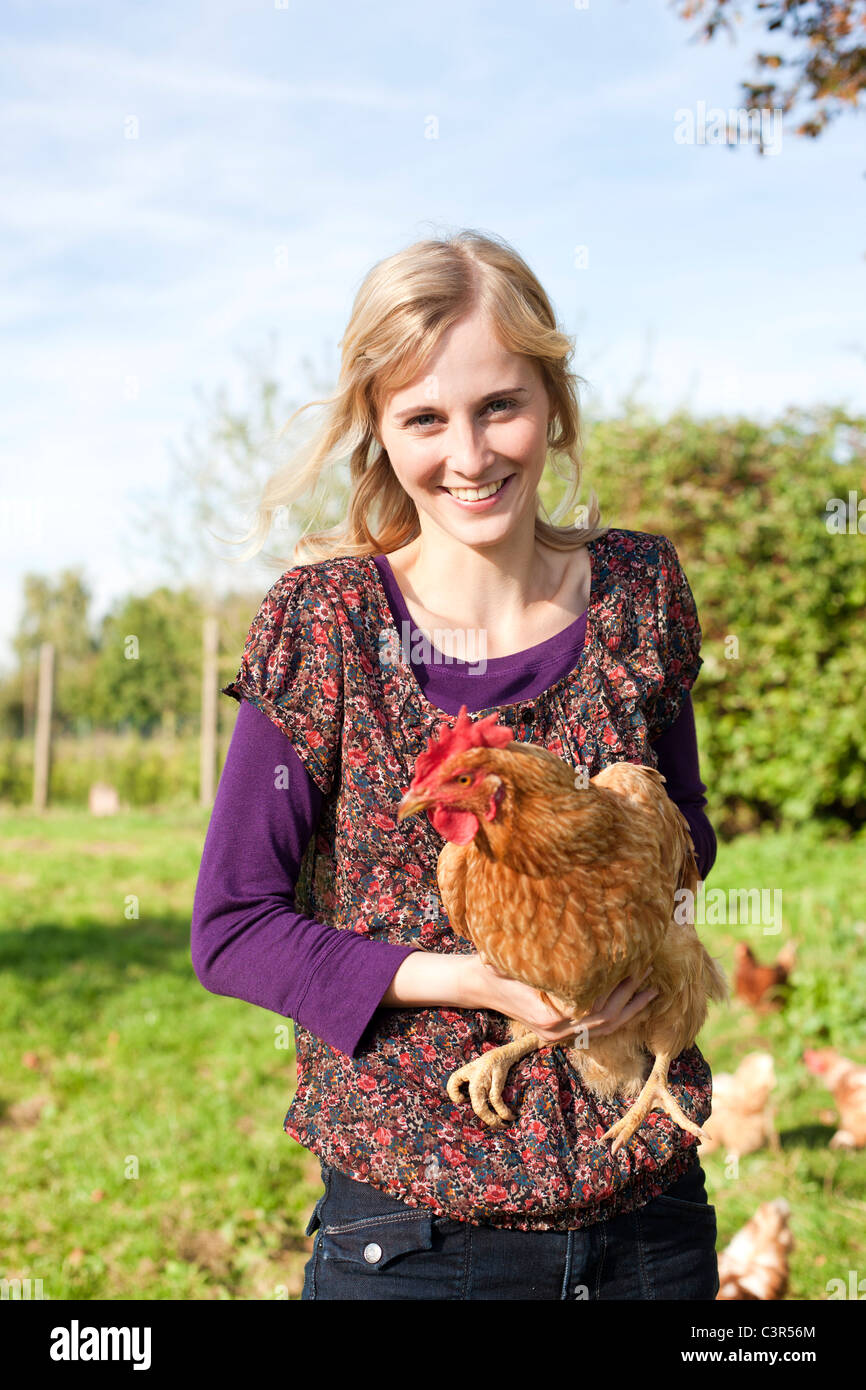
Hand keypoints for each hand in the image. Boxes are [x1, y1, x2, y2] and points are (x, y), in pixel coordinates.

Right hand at [471, 958, 658, 1044]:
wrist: (477, 985)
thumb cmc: (495, 967)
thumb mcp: (517, 959)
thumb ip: (540, 959)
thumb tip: (571, 939)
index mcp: (550, 1016)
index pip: (595, 1004)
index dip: (618, 985)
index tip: (634, 963)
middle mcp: (558, 1032)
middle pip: (607, 1018)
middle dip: (631, 994)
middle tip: (648, 969)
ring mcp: (559, 1036)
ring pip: (606, 1028)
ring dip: (631, 1009)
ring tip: (652, 990)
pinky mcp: (561, 1034)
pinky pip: (597, 1030)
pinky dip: (618, 1017)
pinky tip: (632, 1003)